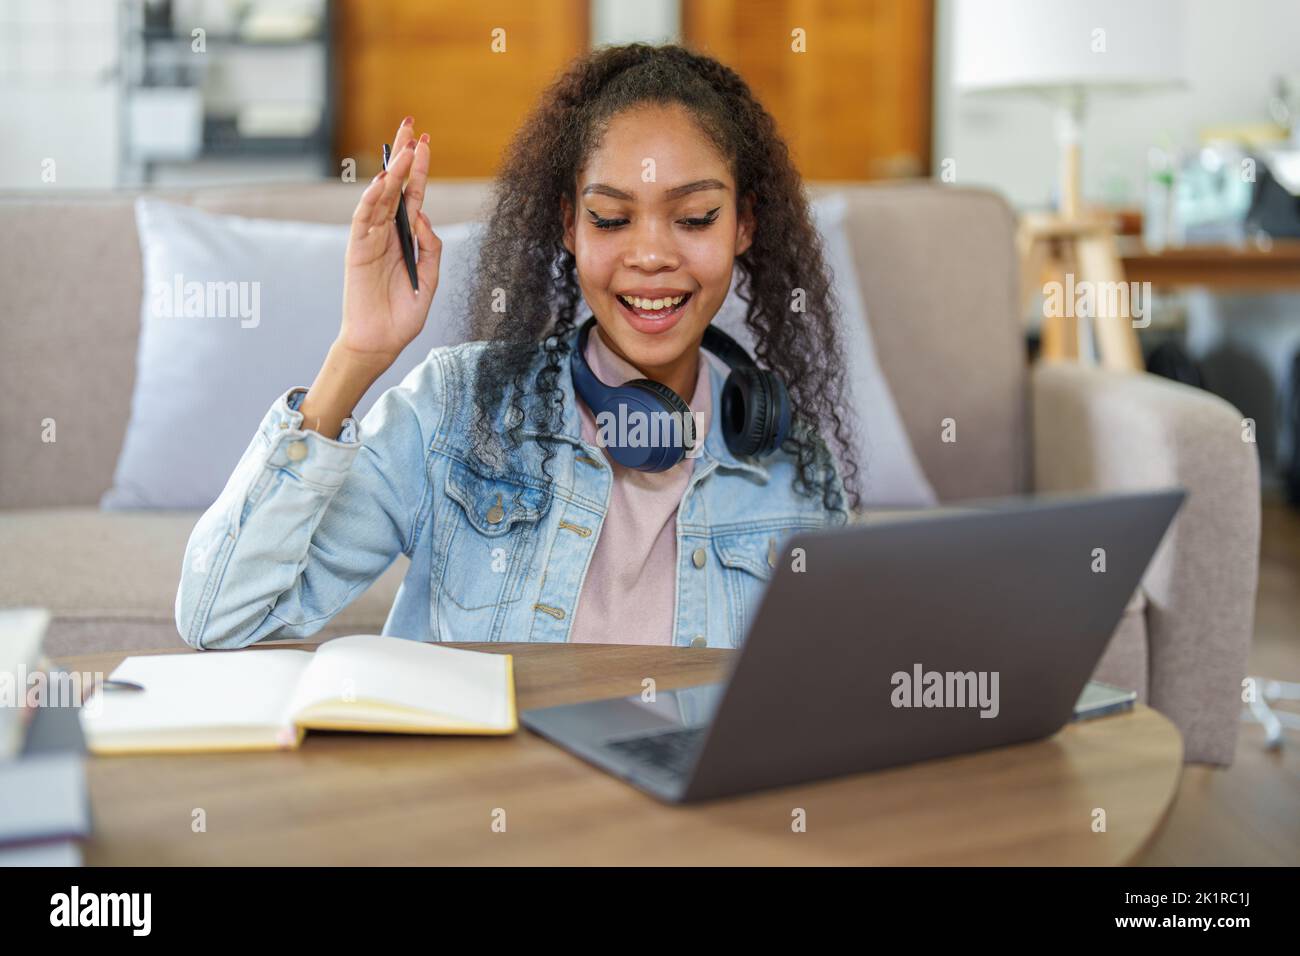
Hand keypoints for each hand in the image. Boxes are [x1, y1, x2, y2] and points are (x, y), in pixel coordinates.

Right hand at [337, 116, 441, 367]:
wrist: (381, 340)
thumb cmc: (404, 312)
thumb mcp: (429, 278)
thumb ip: (430, 247)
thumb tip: (422, 215)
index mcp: (406, 235)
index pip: (413, 194)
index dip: (419, 168)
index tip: (426, 141)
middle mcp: (387, 231)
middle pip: (395, 186)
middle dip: (402, 155)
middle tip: (410, 125)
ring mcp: (371, 238)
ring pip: (381, 197)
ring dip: (393, 172)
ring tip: (405, 149)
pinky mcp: (357, 249)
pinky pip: (363, 219)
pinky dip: (371, 199)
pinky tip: (383, 182)